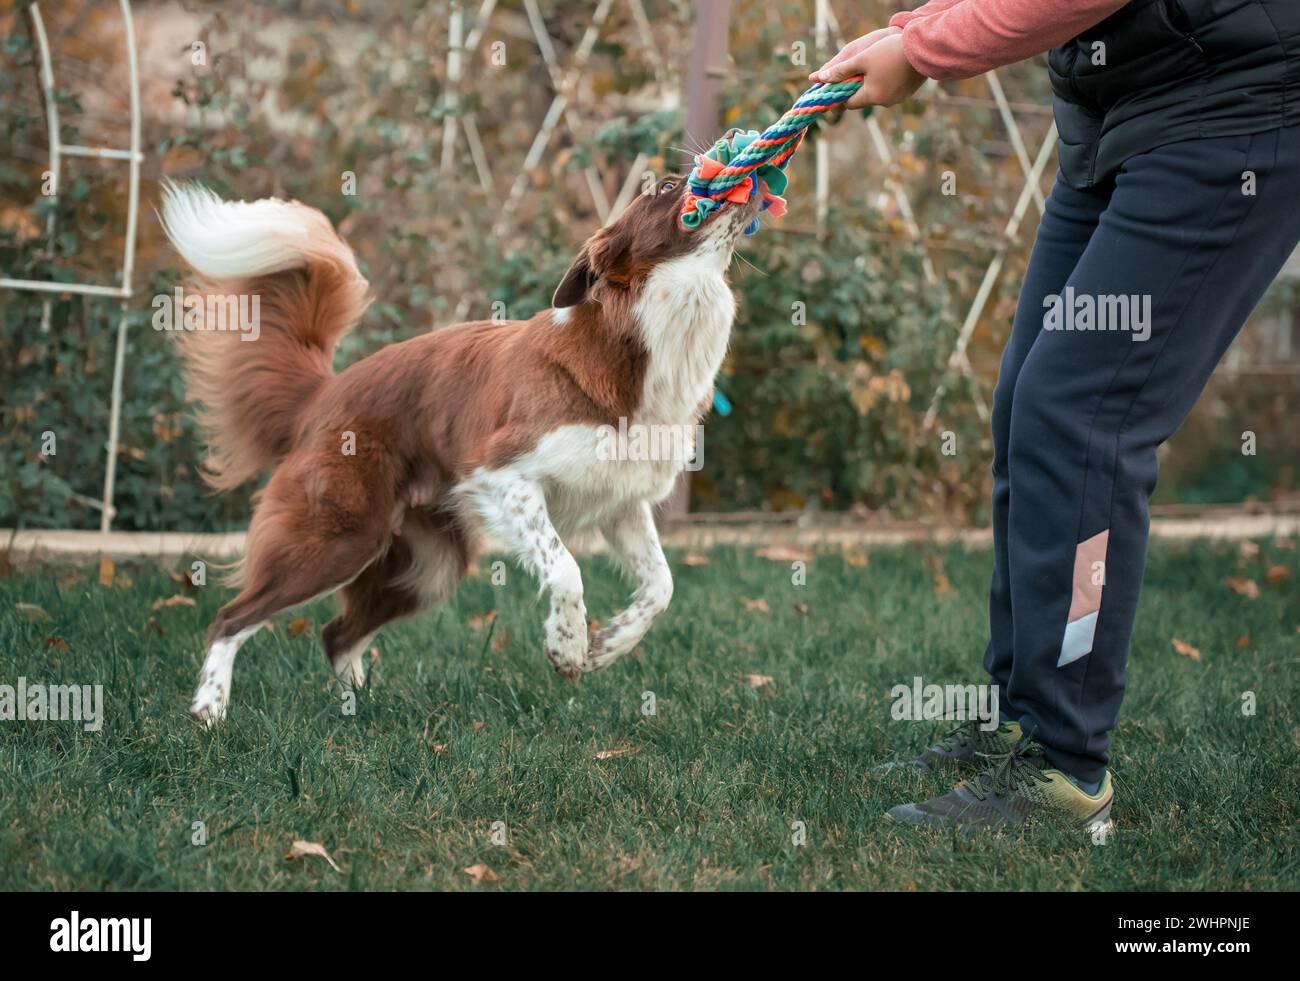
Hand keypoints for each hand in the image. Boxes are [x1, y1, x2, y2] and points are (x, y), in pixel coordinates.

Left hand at [809, 29, 925, 108]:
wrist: (923, 48)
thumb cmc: (890, 52)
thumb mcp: (862, 59)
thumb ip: (841, 70)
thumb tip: (821, 79)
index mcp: (872, 96)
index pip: (849, 103)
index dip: (840, 95)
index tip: (834, 87)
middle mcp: (885, 102)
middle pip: (863, 98)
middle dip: (856, 88)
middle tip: (853, 73)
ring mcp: (898, 98)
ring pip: (877, 94)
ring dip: (872, 84)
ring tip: (872, 68)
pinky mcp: (907, 93)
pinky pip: (890, 90)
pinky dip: (885, 82)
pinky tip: (888, 69)